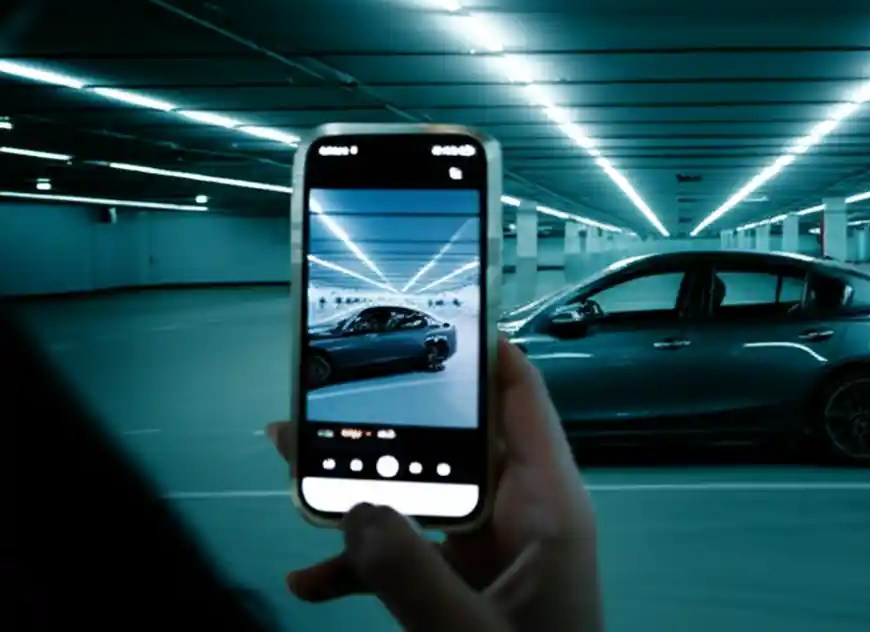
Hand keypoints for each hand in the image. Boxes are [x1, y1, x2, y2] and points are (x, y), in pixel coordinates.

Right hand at [266, 338, 601, 630]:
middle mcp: (525, 516)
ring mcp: (498, 553)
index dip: (485, 350)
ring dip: (361, 495)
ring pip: (425, 500)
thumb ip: (410, 577)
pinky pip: (416, 557)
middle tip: (326, 396)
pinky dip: (365, 565)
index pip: (523, 400)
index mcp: (550, 507)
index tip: (432, 310)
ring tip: (289, 469)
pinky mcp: (473, 589)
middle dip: (387, 427)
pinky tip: (309, 581)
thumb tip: (353, 512)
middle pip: (456, 445)